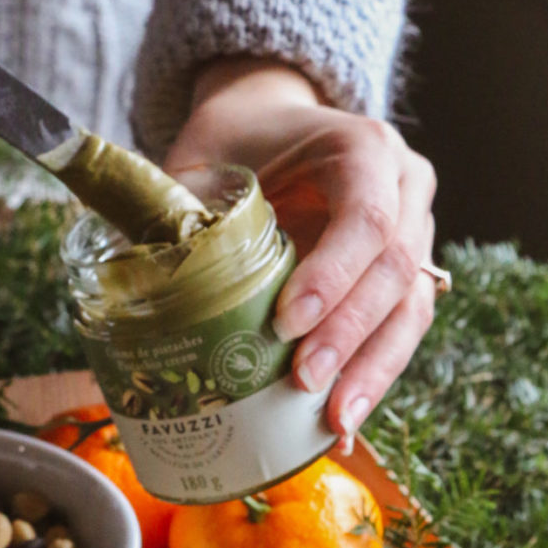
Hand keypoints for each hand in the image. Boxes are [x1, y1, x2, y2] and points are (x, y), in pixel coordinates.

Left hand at [164, 59, 438, 445]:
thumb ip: (179, 204)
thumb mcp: (205, 156)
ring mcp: (416, 236)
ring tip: (335, 422)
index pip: (367, 219)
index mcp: (365, 150)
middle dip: (349, 337)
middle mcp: (406, 190)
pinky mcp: (407, 280)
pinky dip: (370, 379)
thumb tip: (131, 274)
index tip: (287, 323)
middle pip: (397, 273)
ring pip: (411, 312)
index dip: (333, 276)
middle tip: (304, 383)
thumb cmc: (239, 141)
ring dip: (372, 372)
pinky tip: (341, 423)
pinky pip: (400, 333)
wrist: (273, 124)